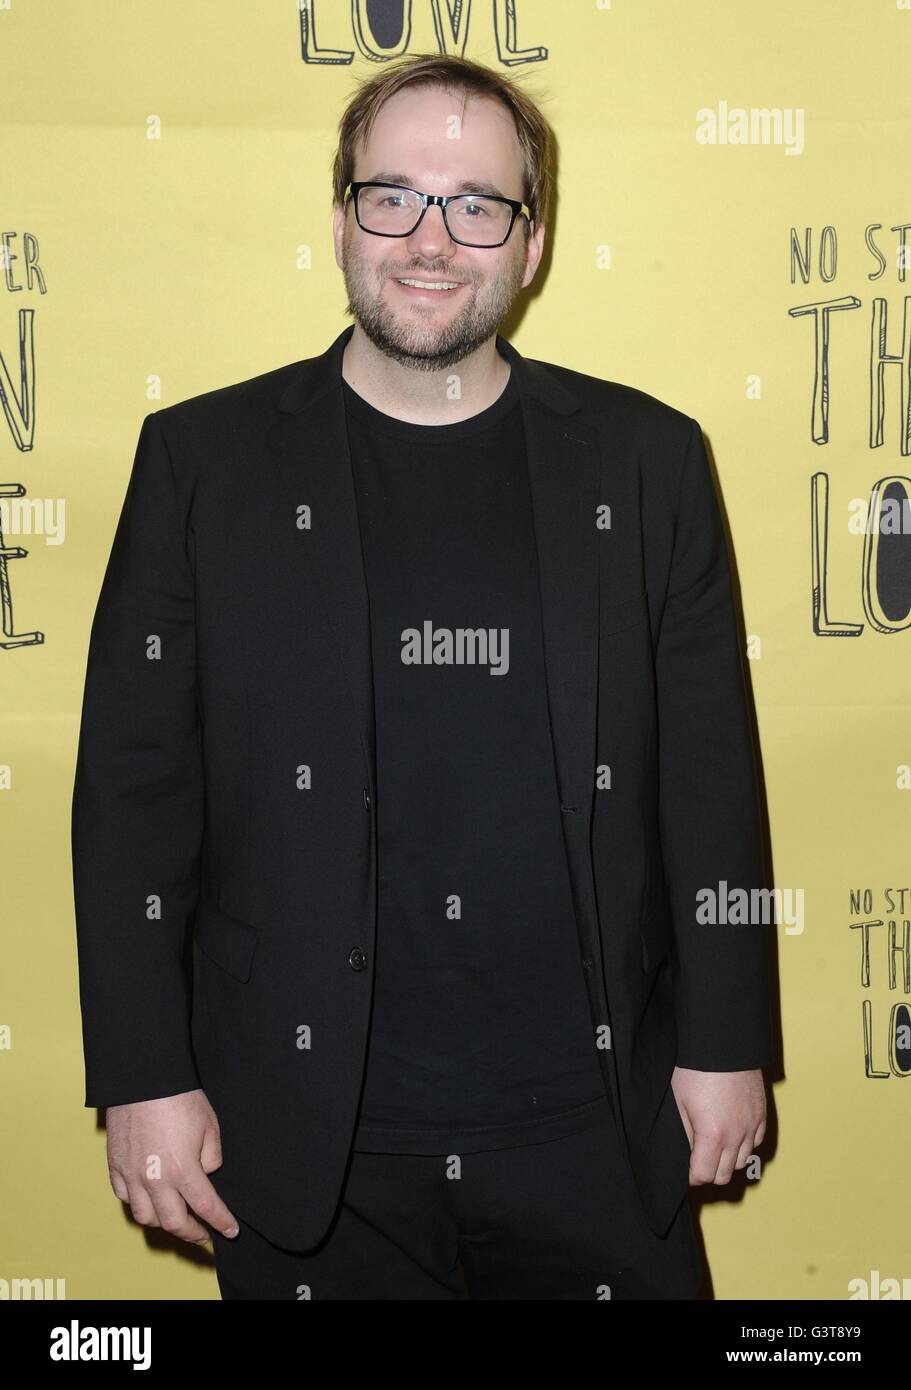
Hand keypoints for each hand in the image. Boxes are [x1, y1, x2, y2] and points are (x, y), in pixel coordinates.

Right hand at [105, 1089, 238, 1244]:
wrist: (143, 1078)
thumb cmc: (179, 1098)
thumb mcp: (210, 1125)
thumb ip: (211, 1156)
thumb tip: (205, 1173)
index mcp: (183, 1170)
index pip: (206, 1207)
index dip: (221, 1222)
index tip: (230, 1231)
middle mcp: (154, 1179)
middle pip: (173, 1222)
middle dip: (192, 1233)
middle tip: (204, 1234)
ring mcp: (131, 1175)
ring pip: (145, 1217)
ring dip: (163, 1223)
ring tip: (176, 1219)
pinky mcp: (115, 1166)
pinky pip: (125, 1197)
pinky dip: (138, 1204)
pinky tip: (149, 1200)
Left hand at [670, 1067, 765, 1186]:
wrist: (724, 1044)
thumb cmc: (696, 1070)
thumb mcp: (680, 1102)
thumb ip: (686, 1134)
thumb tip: (689, 1153)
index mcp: (712, 1135)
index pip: (704, 1175)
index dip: (692, 1177)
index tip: (686, 1171)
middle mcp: (736, 1136)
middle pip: (724, 1175)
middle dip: (709, 1172)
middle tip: (698, 1162)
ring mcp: (752, 1126)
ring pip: (742, 1162)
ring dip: (728, 1161)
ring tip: (715, 1148)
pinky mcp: (762, 1115)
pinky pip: (756, 1143)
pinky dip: (744, 1145)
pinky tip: (732, 1135)